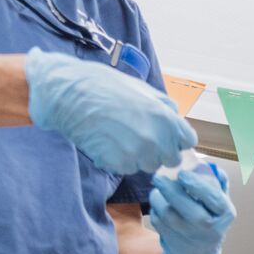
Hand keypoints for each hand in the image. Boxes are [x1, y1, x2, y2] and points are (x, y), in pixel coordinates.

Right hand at [24, 47, 193, 174]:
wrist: (66, 93)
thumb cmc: (103, 85)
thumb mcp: (142, 88)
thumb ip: (164, 107)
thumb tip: (177, 120)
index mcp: (166, 118)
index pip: (187, 142)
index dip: (175, 139)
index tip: (163, 135)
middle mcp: (156, 138)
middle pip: (170, 159)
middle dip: (158, 151)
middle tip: (135, 134)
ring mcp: (138, 153)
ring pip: (147, 165)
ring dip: (137, 156)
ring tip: (117, 135)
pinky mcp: (119, 164)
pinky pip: (126, 168)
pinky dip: (118, 159)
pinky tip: (105, 141)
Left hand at [148, 165, 234, 253]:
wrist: (199, 250)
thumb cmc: (209, 216)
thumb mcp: (219, 202)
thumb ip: (217, 182)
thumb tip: (206, 165)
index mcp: (224, 214)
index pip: (214, 199)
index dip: (197, 185)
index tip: (182, 173)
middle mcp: (209, 228)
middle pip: (189, 209)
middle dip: (171, 190)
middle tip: (158, 177)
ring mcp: (190, 236)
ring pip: (168, 214)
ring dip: (158, 197)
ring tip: (157, 187)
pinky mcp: (172, 240)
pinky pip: (158, 220)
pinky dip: (154, 208)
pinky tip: (158, 203)